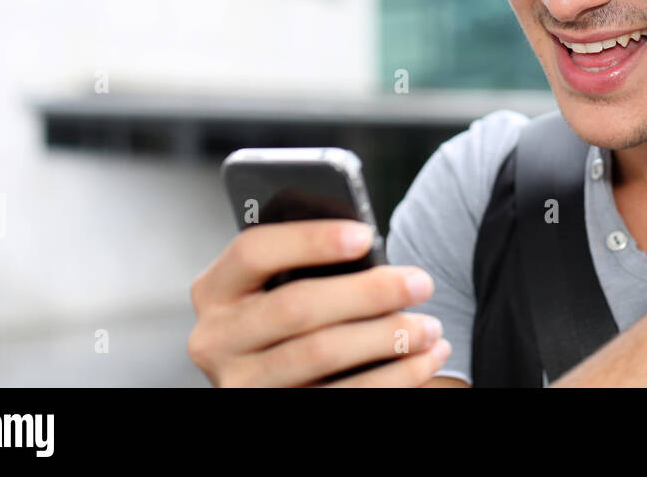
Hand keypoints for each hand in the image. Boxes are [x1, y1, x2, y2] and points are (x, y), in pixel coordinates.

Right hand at [188, 219, 451, 385]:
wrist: (277, 378)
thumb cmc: (293, 313)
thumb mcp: (280, 285)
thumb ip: (307, 265)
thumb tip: (369, 246)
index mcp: (216, 290)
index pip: (254, 251)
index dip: (310, 239)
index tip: (366, 234)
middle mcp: (217, 339)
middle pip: (296, 306)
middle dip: (368, 292)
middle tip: (419, 283)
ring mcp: (242, 383)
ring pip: (321, 353)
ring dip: (386, 337)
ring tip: (430, 326)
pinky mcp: (274, 412)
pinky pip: (341, 396)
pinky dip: (393, 378)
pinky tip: (424, 360)